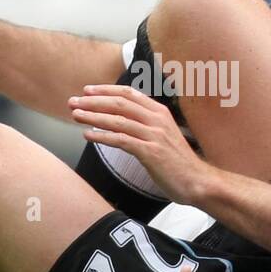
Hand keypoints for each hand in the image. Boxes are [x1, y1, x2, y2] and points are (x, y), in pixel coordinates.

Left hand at [68, 84, 209, 204]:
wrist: (197, 181)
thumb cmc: (178, 162)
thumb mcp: (163, 135)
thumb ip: (145, 125)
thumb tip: (121, 119)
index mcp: (160, 112)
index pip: (128, 94)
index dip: (106, 90)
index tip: (87, 90)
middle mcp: (157, 120)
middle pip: (119, 104)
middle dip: (93, 101)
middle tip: (73, 101)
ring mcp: (154, 135)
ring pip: (117, 120)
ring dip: (92, 117)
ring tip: (75, 115)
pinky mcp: (150, 152)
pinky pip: (120, 140)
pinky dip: (102, 136)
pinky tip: (87, 135)